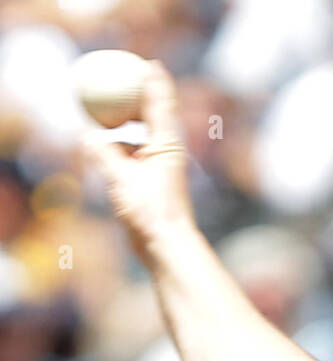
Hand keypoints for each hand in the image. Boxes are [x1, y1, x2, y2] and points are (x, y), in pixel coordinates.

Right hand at [81, 61, 194, 259]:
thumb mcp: (122, 180)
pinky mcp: (151, 180)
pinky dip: (121, 143)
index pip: (160, 103)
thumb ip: (104, 155)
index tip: (147, 63)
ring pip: (142, 134)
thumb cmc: (152, 214)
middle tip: (126, 79)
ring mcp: (159, 166)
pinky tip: (109, 142)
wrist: (167, 247)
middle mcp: (166, 151)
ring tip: (115, 109)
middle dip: (141, 96)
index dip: (154, 81)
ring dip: (130, 121)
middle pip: (153, 114)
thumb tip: (86, 137)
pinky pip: (133, 153)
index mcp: (167, 144)